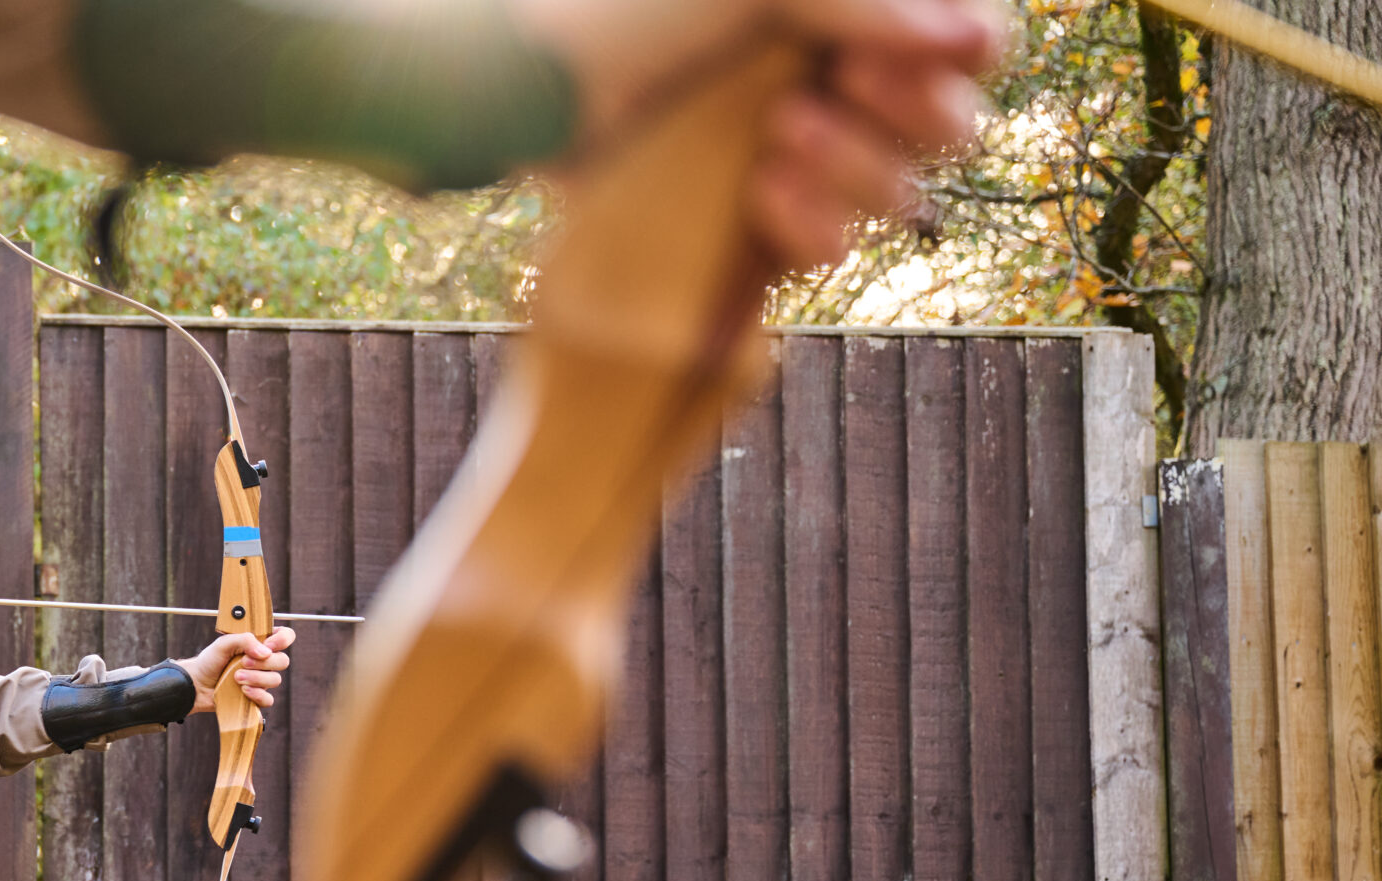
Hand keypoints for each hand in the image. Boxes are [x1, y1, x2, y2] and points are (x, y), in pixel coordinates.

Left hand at [179, 626, 295, 714]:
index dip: (282, 640)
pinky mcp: (255, 698)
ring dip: (256, 678)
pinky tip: (243, 690)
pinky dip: (257, 695)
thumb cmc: (209, 661)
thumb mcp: (223, 643)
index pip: (285, 636)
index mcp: (259, 643)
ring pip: (275, 680)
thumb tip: (265, 652)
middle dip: (264, 663)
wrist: (196, 684)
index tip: (267, 645)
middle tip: (243, 662)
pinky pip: (268, 699)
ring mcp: (261, 680)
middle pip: (283, 661)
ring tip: (236, 678)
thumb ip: (245, 640)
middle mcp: (263, 661)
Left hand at [523, 0, 1008, 270]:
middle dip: (914, 112)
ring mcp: (795, 153)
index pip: (966, 34)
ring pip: (897, 190)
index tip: (905, 54)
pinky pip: (826, 243)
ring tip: (778, 138)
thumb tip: (968, 39)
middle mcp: (835, 74)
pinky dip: (810, 223)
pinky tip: (762, 194)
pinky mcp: (749, 220)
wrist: (525, 85)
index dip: (966, 49)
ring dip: (858, 168)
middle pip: (953, 120)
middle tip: (840, 87)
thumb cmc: (626, 7)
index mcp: (843, 10)